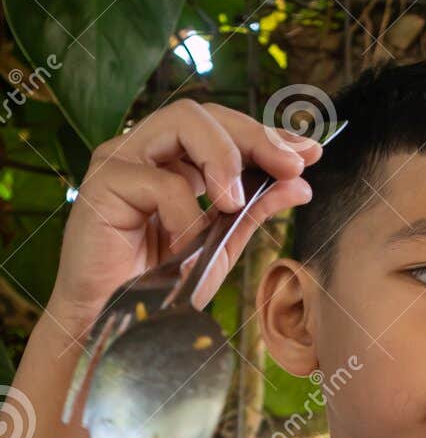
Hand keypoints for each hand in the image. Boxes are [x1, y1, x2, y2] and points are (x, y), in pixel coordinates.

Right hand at [45, 99, 323, 336]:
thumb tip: (300, 183)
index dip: (267, 136)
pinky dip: (185, 211)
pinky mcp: (104, 182)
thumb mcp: (220, 247)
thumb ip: (255, 212)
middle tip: (289, 165)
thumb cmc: (157, 287)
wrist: (114, 323)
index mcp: (175, 162)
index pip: (225, 130)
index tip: (309, 153)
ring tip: (235, 201)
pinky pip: (160, 179)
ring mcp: (122, 160)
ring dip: (222, 157)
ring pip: (181, 121)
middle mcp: (147, 151)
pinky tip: (187, 243)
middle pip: (205, 114)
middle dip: (255, 136)